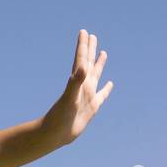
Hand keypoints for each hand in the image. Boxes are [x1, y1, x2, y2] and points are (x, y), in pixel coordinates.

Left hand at [42, 29, 113, 146]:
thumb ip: (76, 82)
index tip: (84, 31)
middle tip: (92, 36)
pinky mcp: (92, 107)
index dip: (83, 45)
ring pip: (95, 76)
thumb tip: (83, 67)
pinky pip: (102, 95)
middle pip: (88, 63)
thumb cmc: (60, 116)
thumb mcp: (70, 97)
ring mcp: (88, 96)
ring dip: (98, 64)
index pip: (81, 59)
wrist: (56, 134)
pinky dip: (107, 89)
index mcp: (78, 81)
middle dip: (90, 49)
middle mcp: (83, 86)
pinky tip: (110, 84)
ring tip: (103, 53)